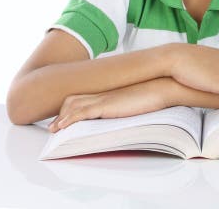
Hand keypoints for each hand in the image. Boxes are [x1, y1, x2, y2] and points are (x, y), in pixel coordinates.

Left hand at [47, 79, 168, 132]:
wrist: (164, 87)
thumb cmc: (156, 95)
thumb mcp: (139, 101)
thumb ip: (129, 106)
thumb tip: (129, 113)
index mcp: (111, 92)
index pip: (83, 97)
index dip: (71, 108)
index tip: (64, 119)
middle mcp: (104, 93)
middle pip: (73, 99)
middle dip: (61, 113)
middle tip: (54, 127)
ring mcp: (104, 98)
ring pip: (73, 105)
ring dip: (62, 118)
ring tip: (54, 130)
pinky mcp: (106, 104)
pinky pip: (81, 112)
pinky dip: (69, 120)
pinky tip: (62, 127)